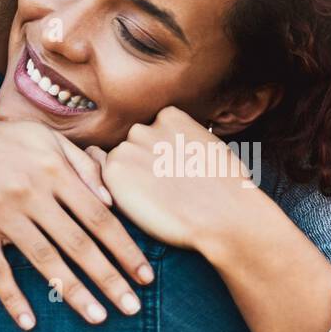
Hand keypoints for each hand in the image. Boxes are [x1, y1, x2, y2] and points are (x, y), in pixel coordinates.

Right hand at [0, 111, 152, 328]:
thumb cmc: (1, 141)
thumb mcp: (45, 140)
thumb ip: (82, 167)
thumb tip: (112, 203)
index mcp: (54, 171)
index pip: (99, 217)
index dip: (125, 249)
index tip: (145, 276)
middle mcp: (31, 193)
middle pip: (78, 243)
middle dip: (109, 278)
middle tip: (132, 308)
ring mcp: (0, 213)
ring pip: (43, 260)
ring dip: (73, 292)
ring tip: (98, 318)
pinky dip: (12, 298)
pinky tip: (29, 322)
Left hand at [89, 106, 263, 253]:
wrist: (223, 215)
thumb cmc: (227, 189)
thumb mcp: (210, 147)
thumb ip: (185, 140)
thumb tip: (180, 149)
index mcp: (170, 116)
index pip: (151, 133)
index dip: (160, 156)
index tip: (173, 173)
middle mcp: (145, 126)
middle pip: (132, 147)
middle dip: (142, 165)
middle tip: (163, 190)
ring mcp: (127, 147)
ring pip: (117, 164)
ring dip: (129, 180)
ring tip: (155, 200)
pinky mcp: (114, 172)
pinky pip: (103, 181)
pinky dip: (118, 195)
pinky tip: (142, 206)